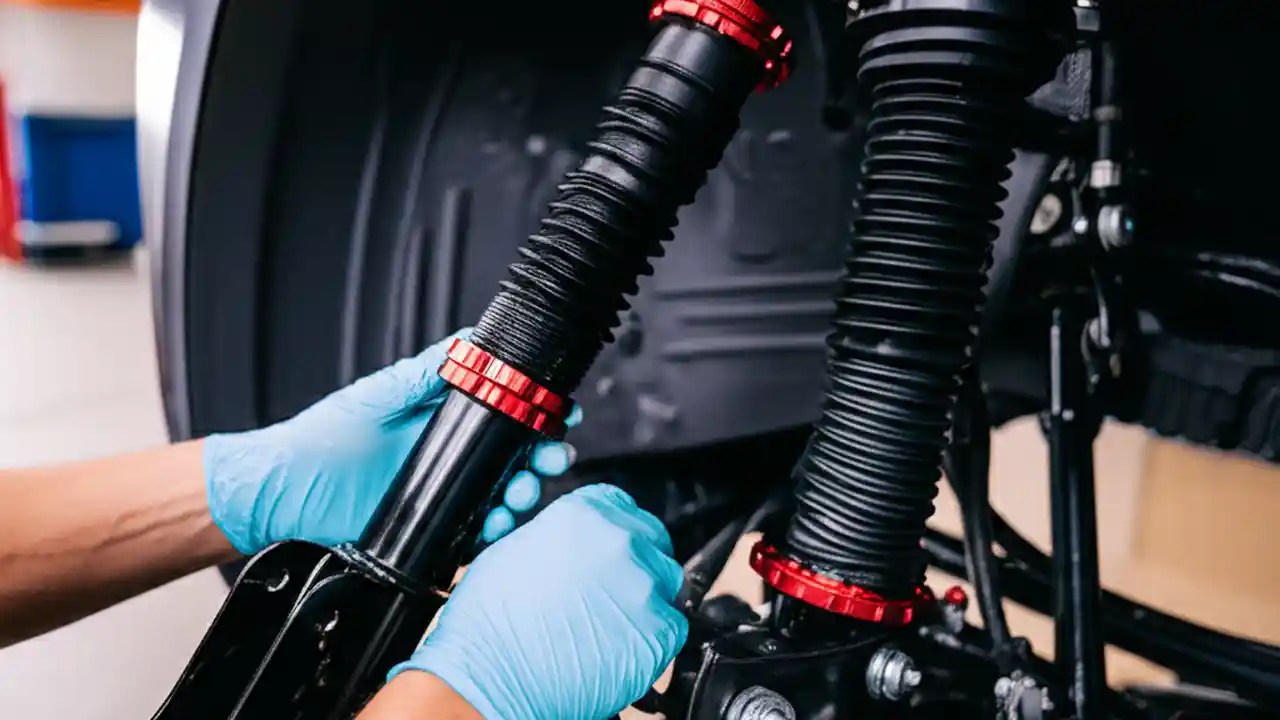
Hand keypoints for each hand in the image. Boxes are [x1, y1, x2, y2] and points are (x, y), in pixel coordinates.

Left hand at [204, 330, 580, 554]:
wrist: (282, 494)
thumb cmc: (319, 441)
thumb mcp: (373, 398)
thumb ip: (418, 377)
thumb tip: (464, 345)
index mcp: (440, 418)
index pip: (502, 411)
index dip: (537, 412)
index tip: (561, 412)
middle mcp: (448, 454)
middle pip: (515, 455)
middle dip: (544, 456)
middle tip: (552, 457)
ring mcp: (442, 491)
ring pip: (502, 492)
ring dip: (524, 492)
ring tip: (521, 494)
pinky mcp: (432, 526)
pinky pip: (476, 530)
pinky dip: (495, 528)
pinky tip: (498, 522)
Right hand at [395, 484, 687, 719]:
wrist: (491, 676)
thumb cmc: (490, 622)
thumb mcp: (515, 549)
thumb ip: (561, 535)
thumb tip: (578, 543)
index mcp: (583, 514)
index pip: (620, 504)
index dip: (614, 528)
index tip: (609, 547)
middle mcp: (618, 541)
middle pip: (651, 538)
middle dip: (636, 558)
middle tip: (613, 586)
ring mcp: (642, 586)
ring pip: (666, 581)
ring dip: (647, 595)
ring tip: (613, 619)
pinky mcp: (657, 630)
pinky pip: (673, 625)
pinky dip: (654, 634)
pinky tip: (622, 643)